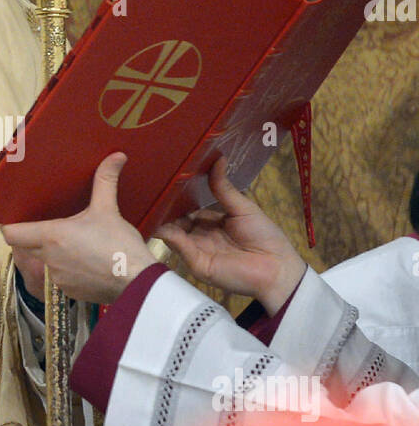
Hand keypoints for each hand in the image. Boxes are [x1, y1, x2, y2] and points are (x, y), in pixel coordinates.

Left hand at [1, 153, 153, 303]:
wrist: (137, 282)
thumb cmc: (119, 246)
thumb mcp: (109, 209)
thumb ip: (105, 180)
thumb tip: (116, 156)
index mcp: (52, 235)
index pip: (12, 234)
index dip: (9, 226)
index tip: (13, 218)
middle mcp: (49, 258)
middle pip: (27, 246)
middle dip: (35, 235)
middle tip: (49, 223)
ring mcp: (58, 278)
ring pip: (46, 261)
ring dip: (54, 252)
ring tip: (75, 242)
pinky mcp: (69, 291)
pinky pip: (61, 277)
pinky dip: (69, 269)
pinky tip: (87, 261)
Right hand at [154, 157, 305, 313]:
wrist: (277, 267)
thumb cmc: (264, 236)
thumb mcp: (242, 207)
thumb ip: (223, 188)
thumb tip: (217, 158)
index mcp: (210, 223)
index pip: (187, 209)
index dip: (176, 197)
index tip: (165, 180)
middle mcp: (200, 236)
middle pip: (176, 221)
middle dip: (164, 208)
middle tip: (150, 189)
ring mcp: (196, 250)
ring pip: (172, 233)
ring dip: (161, 220)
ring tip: (148, 201)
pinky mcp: (197, 263)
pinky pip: (179, 247)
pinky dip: (167, 234)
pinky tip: (159, 221)